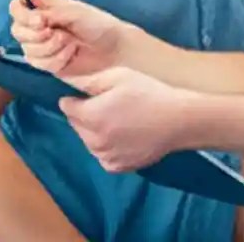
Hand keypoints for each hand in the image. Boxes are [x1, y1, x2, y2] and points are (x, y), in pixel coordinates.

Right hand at [10, 0, 129, 75]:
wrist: (115, 51)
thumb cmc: (99, 25)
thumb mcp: (74, 12)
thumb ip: (50, 11)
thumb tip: (30, 9)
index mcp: (45, 7)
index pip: (17, 7)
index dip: (22, 14)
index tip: (40, 21)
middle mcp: (41, 26)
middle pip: (17, 30)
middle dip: (35, 35)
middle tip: (56, 33)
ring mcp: (44, 46)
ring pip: (27, 50)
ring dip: (48, 48)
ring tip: (69, 43)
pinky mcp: (50, 64)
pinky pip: (39, 64)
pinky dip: (54, 60)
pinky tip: (70, 55)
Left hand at [58, 67, 192, 172]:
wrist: (177, 120)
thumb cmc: (148, 93)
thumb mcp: (118, 76)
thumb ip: (89, 81)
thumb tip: (68, 82)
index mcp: (91, 116)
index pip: (66, 107)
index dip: (74, 99)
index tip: (86, 95)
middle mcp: (93, 140)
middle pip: (76, 125)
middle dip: (84, 115)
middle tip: (106, 105)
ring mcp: (105, 156)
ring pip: (88, 141)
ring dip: (93, 131)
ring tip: (117, 120)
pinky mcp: (118, 166)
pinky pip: (102, 155)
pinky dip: (106, 147)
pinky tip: (122, 136)